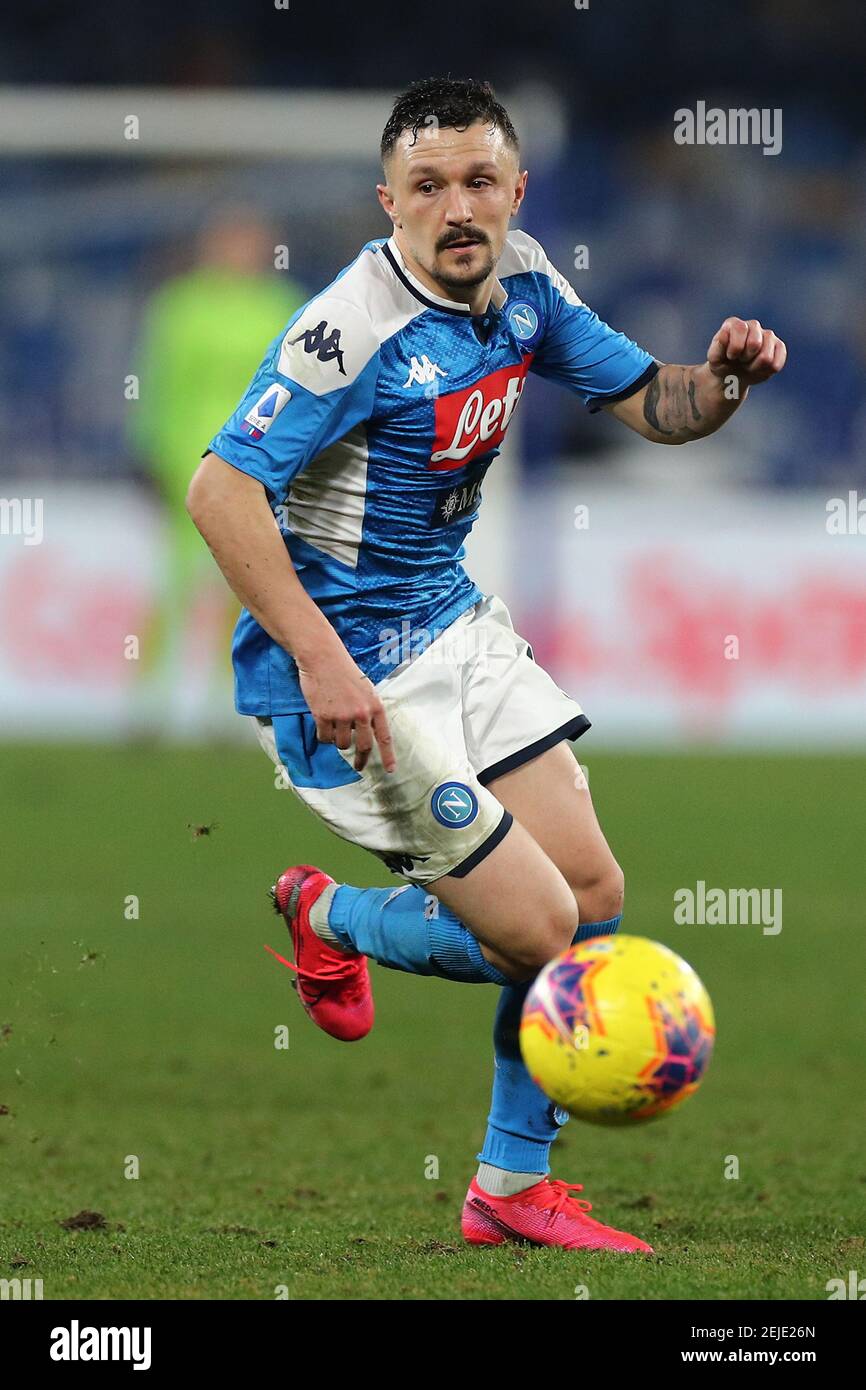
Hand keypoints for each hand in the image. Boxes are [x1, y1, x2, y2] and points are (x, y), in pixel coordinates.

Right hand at [298, 654, 395, 772]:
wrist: (323, 658)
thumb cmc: (344, 671)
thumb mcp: (365, 689)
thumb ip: (368, 711)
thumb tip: (366, 733)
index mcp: (375, 705)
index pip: (384, 737)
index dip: (388, 756)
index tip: (390, 770)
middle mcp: (361, 713)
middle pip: (363, 746)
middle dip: (361, 759)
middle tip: (359, 766)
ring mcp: (341, 716)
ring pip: (341, 743)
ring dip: (337, 740)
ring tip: (334, 724)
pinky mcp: (323, 716)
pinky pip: (324, 737)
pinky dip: (323, 734)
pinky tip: (323, 722)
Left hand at [706, 317, 786, 385]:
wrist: (731, 377)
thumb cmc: (722, 364)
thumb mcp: (714, 359)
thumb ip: (717, 346)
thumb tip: (725, 333)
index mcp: (735, 324)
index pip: (740, 329)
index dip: (734, 348)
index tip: (730, 356)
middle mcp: (753, 325)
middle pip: (754, 344)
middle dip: (744, 358)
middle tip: (740, 360)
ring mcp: (768, 335)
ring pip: (766, 357)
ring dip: (754, 367)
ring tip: (748, 365)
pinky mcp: (779, 347)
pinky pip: (777, 364)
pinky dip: (765, 371)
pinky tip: (758, 368)